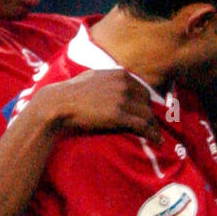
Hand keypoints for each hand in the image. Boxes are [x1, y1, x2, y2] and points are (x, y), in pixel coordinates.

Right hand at [39, 69, 160, 141]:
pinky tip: (157, 141)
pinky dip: (152, 134)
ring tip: (156, 136)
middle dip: (150, 115)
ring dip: (153, 126)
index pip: (142, 89)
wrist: (60, 103)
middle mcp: (124, 84)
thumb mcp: (94, 77)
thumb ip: (109, 80)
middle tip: (151, 127)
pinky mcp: (118, 115)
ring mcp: (121, 99)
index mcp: (119, 74)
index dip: (145, 104)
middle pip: (147, 101)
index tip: (146, 113)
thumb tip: (115, 84)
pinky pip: (142, 125)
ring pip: (147, 114)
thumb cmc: (72, 92)